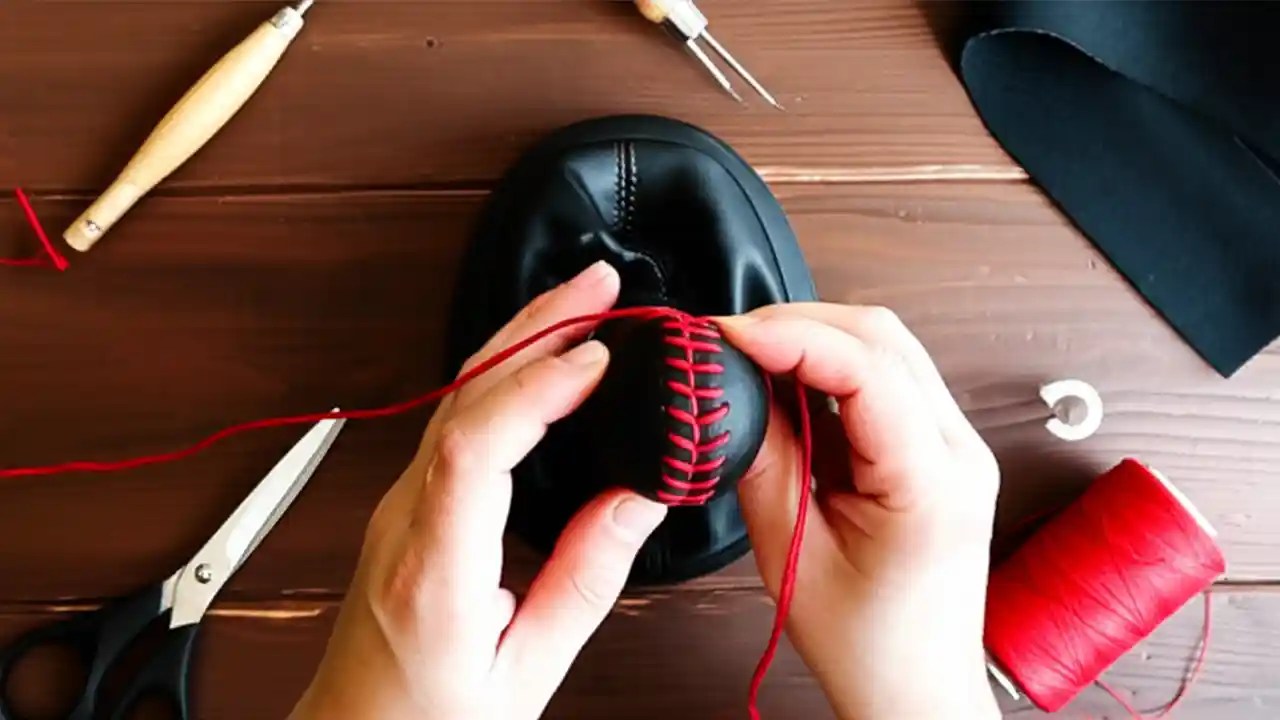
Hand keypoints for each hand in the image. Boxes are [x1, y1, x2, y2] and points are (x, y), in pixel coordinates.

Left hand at [290, 261, 667, 719]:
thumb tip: (636, 499)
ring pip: (456, 394)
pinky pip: (455, 415)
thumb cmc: (428, 719)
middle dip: (536, 326)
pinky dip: (507, 372)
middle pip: (462, 394)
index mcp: (434, 567)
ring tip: (582, 302)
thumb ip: (586, 581)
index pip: (475, 446)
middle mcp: (405, 520)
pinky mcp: (407, 501)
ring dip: (520, 337)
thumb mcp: (527, 669)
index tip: (599, 360)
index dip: (536, 387)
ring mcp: (398, 502)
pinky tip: (542, 357)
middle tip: (600, 285)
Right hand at [719, 304, 1000, 719]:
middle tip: (730, 340)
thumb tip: (737, 383)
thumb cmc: (867, 642)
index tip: (731, 335)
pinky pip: (885, 377)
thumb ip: (764, 457)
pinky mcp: (939, 446)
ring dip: (815, 339)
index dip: (793, 336)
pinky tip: (789, 384)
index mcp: (932, 485)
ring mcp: (957, 444)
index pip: (868, 370)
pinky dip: (831, 366)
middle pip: (882, 337)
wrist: (916, 684)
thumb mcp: (791, 550)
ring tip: (752, 360)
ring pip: (886, 346)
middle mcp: (960, 452)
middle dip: (799, 322)